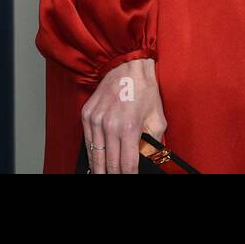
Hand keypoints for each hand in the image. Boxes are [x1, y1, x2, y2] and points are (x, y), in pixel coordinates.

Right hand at [80, 58, 166, 173]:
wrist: (127, 65)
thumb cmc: (144, 89)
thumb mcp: (157, 117)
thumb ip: (154, 142)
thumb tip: (150, 160)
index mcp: (129, 127)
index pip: (127, 164)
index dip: (130, 176)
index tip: (133, 178)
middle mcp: (109, 125)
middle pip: (110, 164)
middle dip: (115, 175)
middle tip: (119, 178)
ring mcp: (95, 120)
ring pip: (96, 156)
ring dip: (101, 169)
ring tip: (106, 175)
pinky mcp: (86, 115)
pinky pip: (87, 142)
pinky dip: (93, 153)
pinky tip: (98, 162)